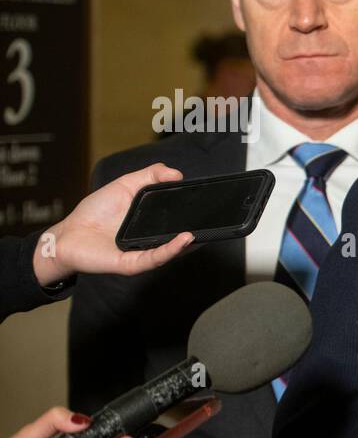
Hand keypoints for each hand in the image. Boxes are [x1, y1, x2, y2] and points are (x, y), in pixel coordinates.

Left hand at [32, 163, 192, 286]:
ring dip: (186, 244)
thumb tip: (177, 173)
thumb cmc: (95, 212)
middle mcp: (153, 240)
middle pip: (180, 238)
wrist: (68, 235)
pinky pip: (156, 258)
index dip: (193, 212)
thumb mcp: (124, 186)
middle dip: (197, 231)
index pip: (179, 219)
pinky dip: (171, 250)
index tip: (206, 202)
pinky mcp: (132, 263)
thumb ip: (149, 175)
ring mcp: (143, 253)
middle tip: (210, 219)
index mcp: (153, 223)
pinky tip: (183, 240)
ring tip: (198, 232)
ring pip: (171, 251)